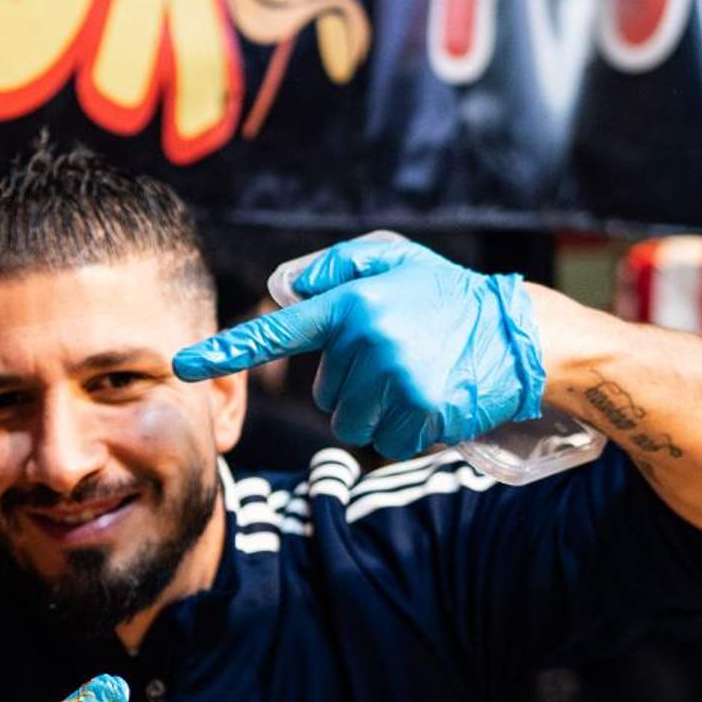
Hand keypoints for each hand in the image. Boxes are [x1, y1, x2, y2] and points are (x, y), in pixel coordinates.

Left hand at [171, 234, 543, 458]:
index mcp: (353, 302)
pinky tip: (432, 400)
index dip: (226, 351)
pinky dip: (405, 431)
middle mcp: (368, 339)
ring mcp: (395, 378)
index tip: (181, 364)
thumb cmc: (446, 295)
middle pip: (327, 393)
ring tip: (416, 377)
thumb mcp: (391, 260)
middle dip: (355, 383)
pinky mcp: (420, 413)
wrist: (519, 333)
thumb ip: (332, 270)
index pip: (278, 332)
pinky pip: (385, 441)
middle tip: (400, 356)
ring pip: (352, 421)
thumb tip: (280, 289)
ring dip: (378, 409)